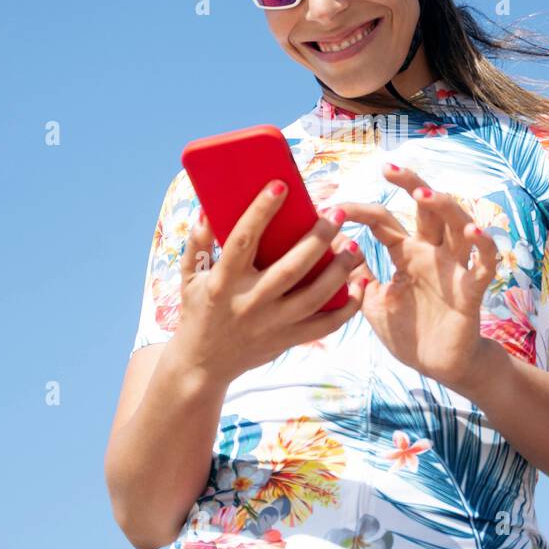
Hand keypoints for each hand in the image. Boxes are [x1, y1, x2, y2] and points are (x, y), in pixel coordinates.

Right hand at [167, 179, 369, 386]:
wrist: (202, 364)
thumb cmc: (198, 310)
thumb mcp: (189, 276)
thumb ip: (198, 242)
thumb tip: (208, 209)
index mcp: (223, 280)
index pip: (243, 240)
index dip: (261, 211)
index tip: (281, 185)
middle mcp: (249, 302)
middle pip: (290, 268)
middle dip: (317, 239)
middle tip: (337, 214)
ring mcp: (270, 324)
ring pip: (313, 297)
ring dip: (339, 271)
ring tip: (354, 247)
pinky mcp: (286, 341)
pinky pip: (324, 326)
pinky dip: (346, 308)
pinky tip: (358, 285)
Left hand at [334, 163, 499, 391]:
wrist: (437, 366)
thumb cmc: (408, 332)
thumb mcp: (372, 301)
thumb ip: (355, 274)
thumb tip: (329, 243)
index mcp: (405, 253)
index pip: (382, 221)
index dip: (357, 210)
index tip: (329, 206)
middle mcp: (431, 252)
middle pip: (426, 208)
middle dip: (411, 184)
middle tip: (389, 168)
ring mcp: (454, 268)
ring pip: (457, 225)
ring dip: (444, 207)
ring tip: (424, 195)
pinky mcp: (472, 290)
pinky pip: (484, 264)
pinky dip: (483, 247)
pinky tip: (473, 234)